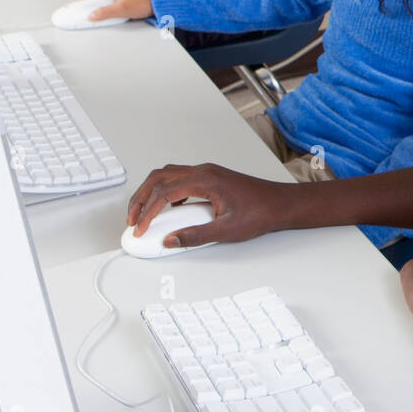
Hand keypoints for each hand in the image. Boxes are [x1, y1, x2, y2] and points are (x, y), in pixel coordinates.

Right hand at [126, 163, 293, 248]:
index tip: (139, 228)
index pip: (165, 192)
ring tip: (142, 213)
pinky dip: (165, 191)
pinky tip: (167, 209)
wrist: (281, 203)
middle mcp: (204, 171)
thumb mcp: (226, 230)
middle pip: (159, 177)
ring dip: (151, 192)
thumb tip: (170, 240)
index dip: (148, 212)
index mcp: (206, 180)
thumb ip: (195, 236)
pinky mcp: (210, 178)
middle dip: (140, 198)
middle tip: (131, 219)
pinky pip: (179, 179)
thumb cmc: (261, 212)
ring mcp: (207, 172)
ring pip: (167, 175)